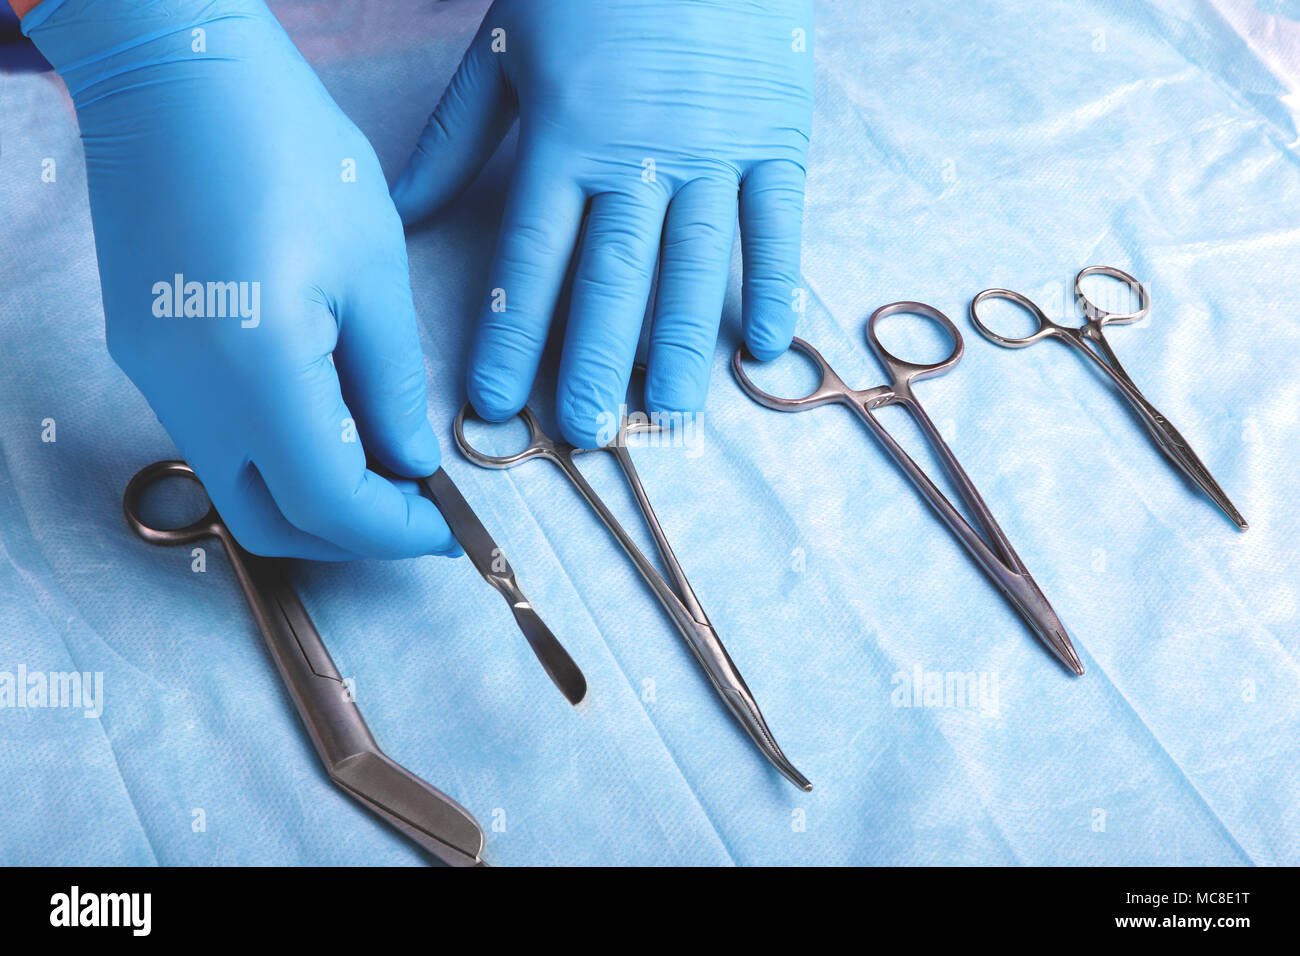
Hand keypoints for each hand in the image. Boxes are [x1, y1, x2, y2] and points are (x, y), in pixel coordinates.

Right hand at [25, 0, 457, 559]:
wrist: (174, 71)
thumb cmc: (287, 149)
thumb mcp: (373, 270)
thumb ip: (391, 383)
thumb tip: (410, 462)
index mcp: (256, 373)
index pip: (329, 505)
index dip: (395, 532)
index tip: (446, 526)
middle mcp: (190, 394)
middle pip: (271, 522)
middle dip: (349, 534)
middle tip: (414, 507)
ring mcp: (156, 376)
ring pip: (237, 483)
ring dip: (312, 491)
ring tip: (380, 453)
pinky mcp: (146, 351)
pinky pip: (214, 434)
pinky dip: (275, 448)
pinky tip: (325, 408)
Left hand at [393, 0, 813, 445]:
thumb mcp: (507, 45)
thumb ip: (459, 137)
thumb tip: (403, 214)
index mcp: (565, 135)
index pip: (532, 257)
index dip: (513, 335)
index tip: (496, 405)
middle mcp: (640, 155)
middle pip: (613, 278)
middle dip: (595, 362)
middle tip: (585, 436)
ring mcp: (717, 148)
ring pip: (695, 264)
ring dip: (680, 345)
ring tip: (668, 416)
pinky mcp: (778, 135)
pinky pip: (778, 223)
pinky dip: (776, 284)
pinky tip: (765, 349)